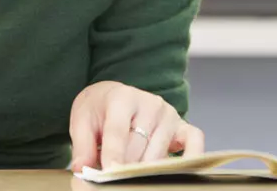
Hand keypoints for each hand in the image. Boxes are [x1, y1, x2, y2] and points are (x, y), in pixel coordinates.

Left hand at [69, 81, 204, 171]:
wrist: (112, 96)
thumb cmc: (98, 110)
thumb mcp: (81, 122)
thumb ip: (82, 146)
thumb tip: (82, 168)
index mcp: (122, 98)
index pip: (119, 131)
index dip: (113, 154)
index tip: (110, 172)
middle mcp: (150, 104)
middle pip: (139, 147)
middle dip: (125, 168)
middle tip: (113, 179)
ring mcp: (169, 115)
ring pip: (159, 154)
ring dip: (145, 170)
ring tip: (130, 177)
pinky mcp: (183, 126)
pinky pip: (195, 142)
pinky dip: (192, 157)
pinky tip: (178, 172)